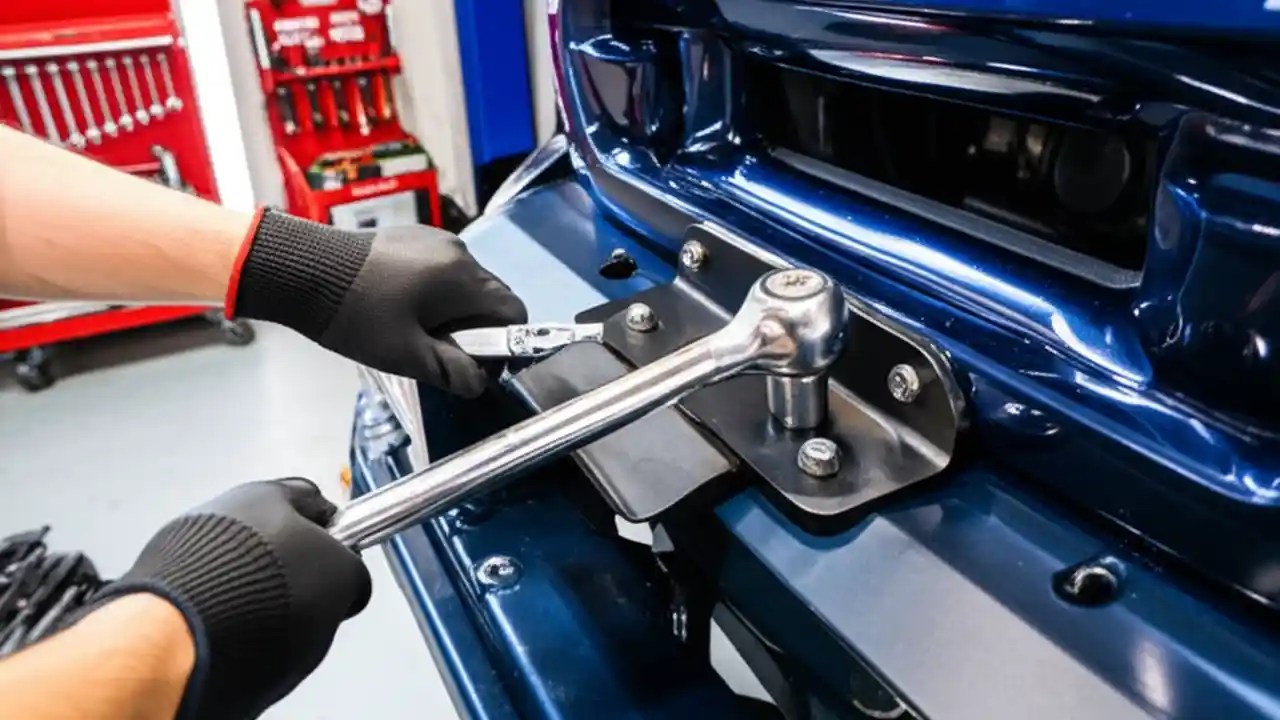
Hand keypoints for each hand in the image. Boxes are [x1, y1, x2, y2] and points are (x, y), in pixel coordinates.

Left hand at [87, 479, 370, 718]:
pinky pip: (207, 595)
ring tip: (265, 625)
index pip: (317, 505)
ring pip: (237, 567)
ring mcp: (186, 545)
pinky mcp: (160, 585)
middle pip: (273, 537)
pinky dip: (221, 611)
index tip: (340, 567)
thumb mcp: (343, 578)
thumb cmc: (266, 594)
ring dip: (252, 590)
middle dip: (290, 568)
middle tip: (305, 603)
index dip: (335, 538)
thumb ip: (350, 570)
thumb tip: (346, 584)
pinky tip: (231, 633)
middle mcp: (222, 508)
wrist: (182, 636)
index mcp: (269, 491)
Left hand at [229, 210, 526, 396]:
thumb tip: (478, 383)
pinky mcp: (410, 236)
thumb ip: (450, 371)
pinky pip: (439, 269)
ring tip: (413, 329)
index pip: (514, 311)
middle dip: (475, 328)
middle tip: (438, 350)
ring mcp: (433, 238)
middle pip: (489, 297)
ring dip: (452, 311)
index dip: (506, 344)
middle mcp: (457, 250)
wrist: (302, 270)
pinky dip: (433, 292)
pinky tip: (399, 306)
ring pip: (463, 284)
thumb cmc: (356, 315)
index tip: (477, 362)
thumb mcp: (405, 355)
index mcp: (463, 276)